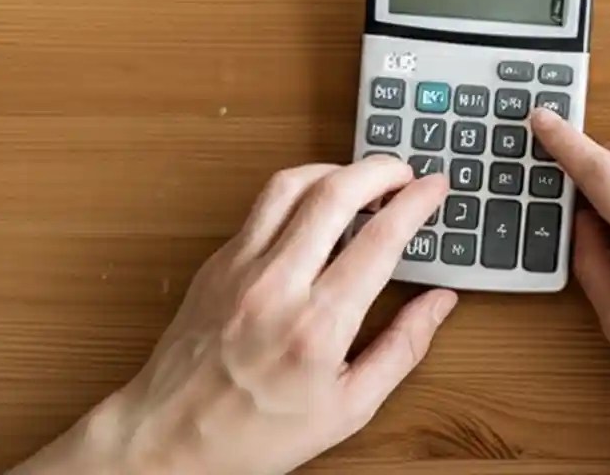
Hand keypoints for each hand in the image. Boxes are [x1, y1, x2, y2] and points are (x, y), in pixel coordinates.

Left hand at [12, 158, 456, 474]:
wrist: (169, 440)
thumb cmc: (256, 434)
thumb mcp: (350, 408)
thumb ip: (403, 348)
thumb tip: (440, 303)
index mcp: (318, 327)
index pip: (379, 240)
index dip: (415, 203)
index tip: (435, 188)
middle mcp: (277, 286)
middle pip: (335, 193)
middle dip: (380, 170)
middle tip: (404, 172)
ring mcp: (240, 268)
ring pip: (291, 185)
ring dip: (335, 170)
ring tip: (361, 180)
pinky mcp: (216, 264)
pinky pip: (262, 207)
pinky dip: (299, 192)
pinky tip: (317, 207)